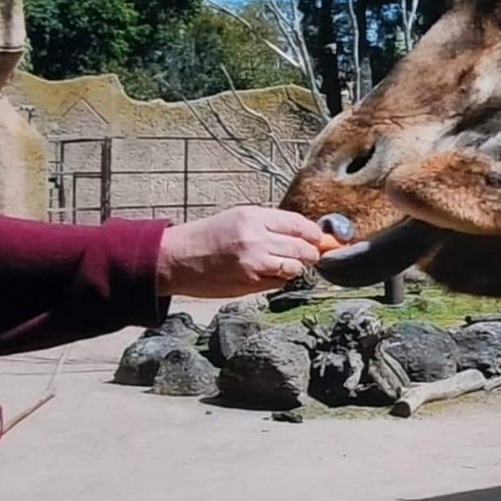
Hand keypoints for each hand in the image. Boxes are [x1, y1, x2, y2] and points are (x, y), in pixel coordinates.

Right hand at [156, 206, 323, 297]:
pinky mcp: (250, 283)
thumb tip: (304, 235)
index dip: (315, 234)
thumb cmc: (207, 237)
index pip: (299, 224)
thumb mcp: (238, 218)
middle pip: (303, 248)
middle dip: (311, 253)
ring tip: (284, 264)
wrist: (178, 258)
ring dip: (296, 267)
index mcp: (254, 217)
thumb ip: (270, 225)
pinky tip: (267, 274)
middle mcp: (257, 238)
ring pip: (295, 267)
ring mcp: (255, 262)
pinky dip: (280, 279)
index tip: (321, 239)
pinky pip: (279, 282)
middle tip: (311, 255)